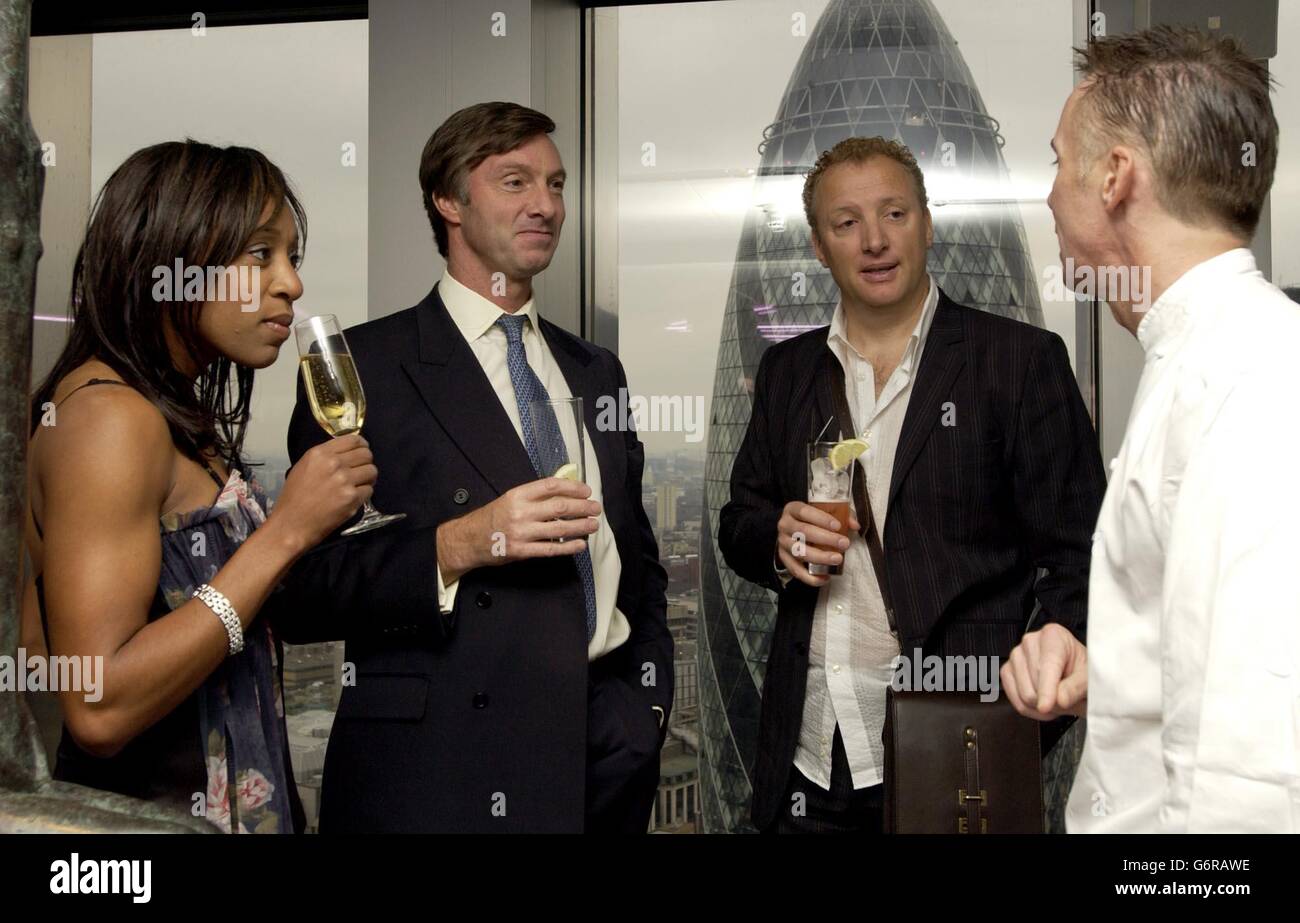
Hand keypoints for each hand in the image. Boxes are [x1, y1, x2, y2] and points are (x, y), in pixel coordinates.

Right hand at [270, 434, 376, 550]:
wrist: (291, 524)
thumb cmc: (293, 498)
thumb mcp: (303, 467)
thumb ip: (325, 458)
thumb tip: (346, 453)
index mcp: (320, 453)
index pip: (353, 440)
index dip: (362, 445)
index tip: (362, 451)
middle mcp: (334, 464)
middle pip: (366, 454)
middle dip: (366, 462)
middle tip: (362, 471)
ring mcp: (344, 481)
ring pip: (372, 471)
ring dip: (368, 478)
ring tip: (359, 485)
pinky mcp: (352, 498)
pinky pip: (369, 490)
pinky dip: (364, 494)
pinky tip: (354, 498)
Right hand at [437, 476, 600, 582]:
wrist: (469, 540)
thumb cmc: (492, 517)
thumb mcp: (510, 499)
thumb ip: (534, 495)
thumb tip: (565, 491)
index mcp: (518, 495)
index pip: (551, 486)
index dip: (573, 487)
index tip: (586, 490)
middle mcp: (521, 512)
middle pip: (560, 507)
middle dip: (583, 507)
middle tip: (596, 508)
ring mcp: (522, 533)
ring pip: (559, 528)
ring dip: (581, 526)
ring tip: (593, 524)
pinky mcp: (522, 551)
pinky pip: (551, 549)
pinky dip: (568, 547)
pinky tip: (580, 544)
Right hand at [775, 500, 858, 587]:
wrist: (791, 530)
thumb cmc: (811, 519)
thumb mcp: (823, 511)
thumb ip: (841, 515)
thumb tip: (855, 525)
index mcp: (792, 509)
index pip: (805, 511)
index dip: (821, 519)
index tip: (838, 526)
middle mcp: (784, 525)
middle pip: (803, 531)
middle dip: (826, 539)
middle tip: (844, 543)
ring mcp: (783, 543)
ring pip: (799, 552)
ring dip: (820, 557)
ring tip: (838, 559)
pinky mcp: (784, 559)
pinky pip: (795, 570)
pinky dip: (810, 577)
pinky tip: (825, 578)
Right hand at [1001, 623, 1087, 719]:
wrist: (1076, 674)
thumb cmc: (1082, 671)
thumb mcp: (1089, 678)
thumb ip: (1076, 688)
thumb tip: (1060, 699)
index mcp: (1053, 636)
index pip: (1047, 666)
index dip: (1047, 690)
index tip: (1046, 706)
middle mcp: (1030, 642)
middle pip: (1035, 684)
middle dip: (1052, 702)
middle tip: (1067, 700)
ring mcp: (1015, 656)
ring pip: (1024, 695)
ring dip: (1043, 707)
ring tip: (1058, 700)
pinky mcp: (1007, 671)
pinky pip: (1016, 701)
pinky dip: (1032, 710)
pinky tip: (1044, 703)